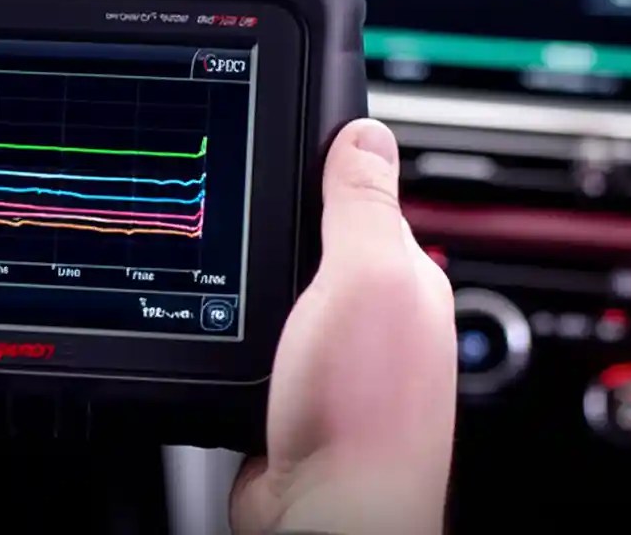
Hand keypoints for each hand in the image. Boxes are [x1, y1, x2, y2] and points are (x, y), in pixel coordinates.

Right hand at [230, 119, 456, 534]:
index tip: (276, 154)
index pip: (363, 200)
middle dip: (278, 235)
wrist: (324, 512)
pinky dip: (237, 331)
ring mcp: (332, 358)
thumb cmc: (364, 410)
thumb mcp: (365, 277)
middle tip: (239, 224)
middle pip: (314, 245)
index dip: (321, 174)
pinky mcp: (292, 391)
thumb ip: (363, 205)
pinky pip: (257, 339)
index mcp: (405, 278)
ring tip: (228, 277)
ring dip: (253, 288)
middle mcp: (375, 317)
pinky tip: (225, 331)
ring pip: (280, 294)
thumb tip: (365, 134)